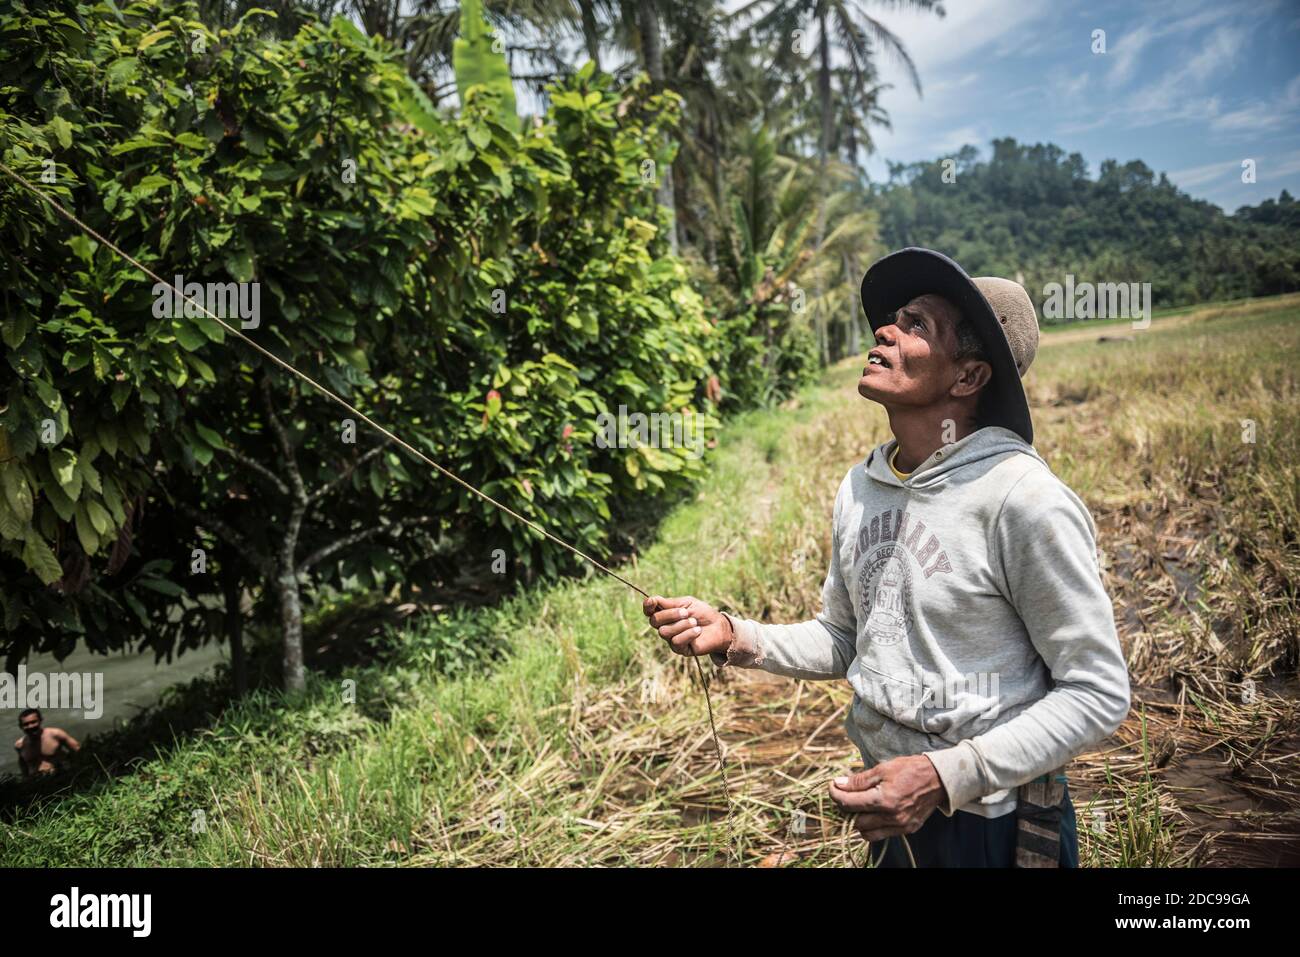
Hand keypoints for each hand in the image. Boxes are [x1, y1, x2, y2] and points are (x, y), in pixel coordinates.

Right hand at [642, 594, 733, 656]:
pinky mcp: (679, 649)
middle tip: (686, 612)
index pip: (649, 611)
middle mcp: (665, 626)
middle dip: (670, 614)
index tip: (653, 601)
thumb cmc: (702, 613)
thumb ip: (669, 603)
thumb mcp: (686, 603)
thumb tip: (651, 599)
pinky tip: (698, 630)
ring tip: (694, 622)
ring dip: (681, 625)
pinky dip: (688, 634)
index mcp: (665, 614)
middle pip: (654, 621)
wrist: (718, 626)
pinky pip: (676, 642)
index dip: (647, 606)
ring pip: (664, 632)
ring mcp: (671, 639)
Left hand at [828, 754, 945, 841]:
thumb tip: (838, 784)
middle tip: (845, 795)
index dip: (835, 794)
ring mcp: (900, 826)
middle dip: (846, 809)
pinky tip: (873, 814)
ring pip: (867, 833)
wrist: (939, 779)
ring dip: (858, 821)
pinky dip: (873, 827)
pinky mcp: (907, 830)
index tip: (832, 786)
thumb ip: (859, 780)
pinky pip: (882, 835)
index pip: (849, 803)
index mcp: (884, 799)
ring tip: (859, 807)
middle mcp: (891, 816)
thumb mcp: (883, 768)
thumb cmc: (910, 769)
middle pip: (856, 821)